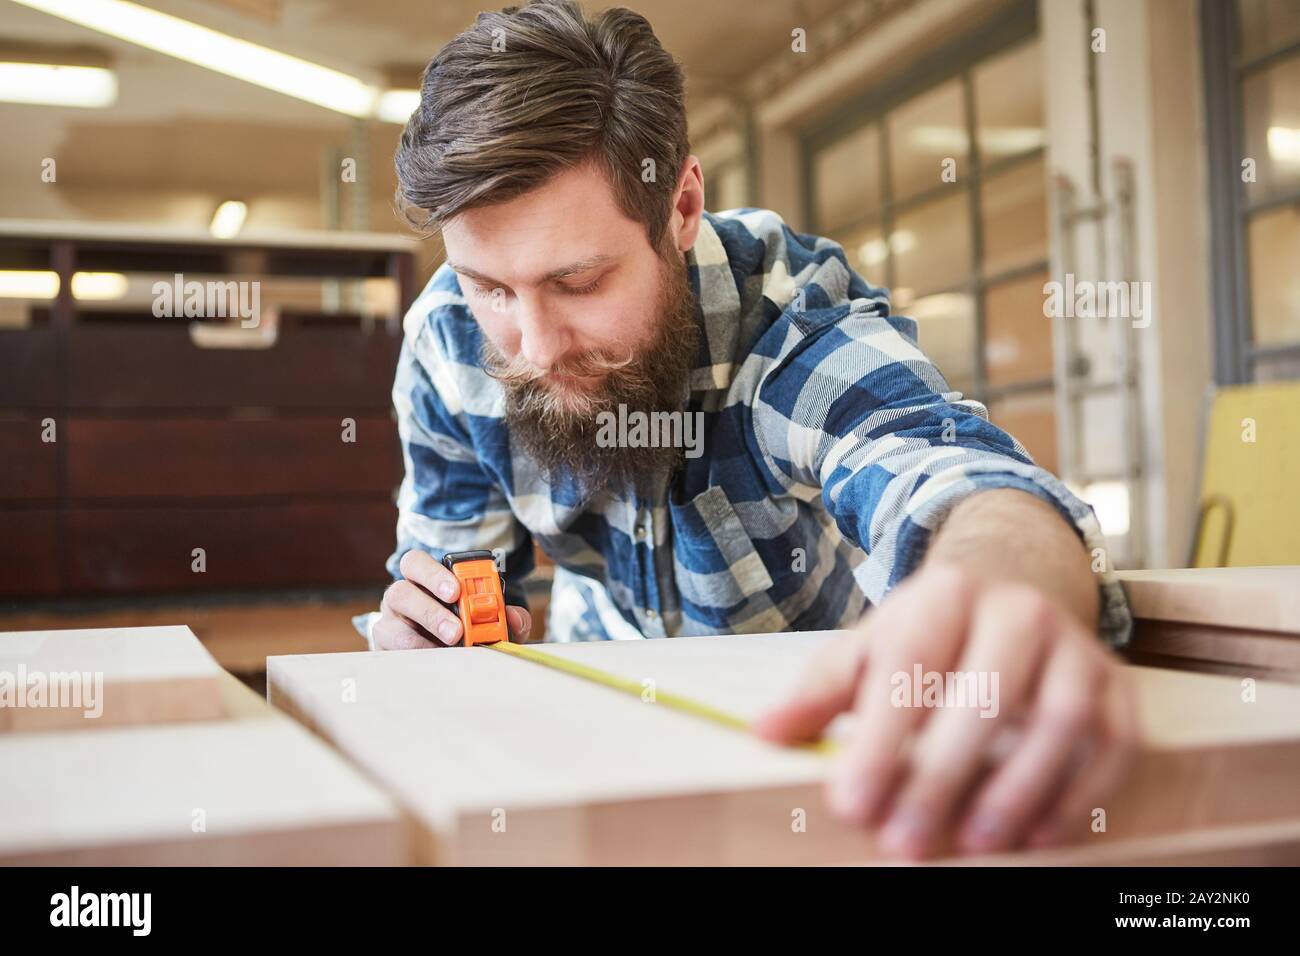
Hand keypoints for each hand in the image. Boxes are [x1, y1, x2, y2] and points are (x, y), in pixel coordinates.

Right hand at [372, 550, 530, 648]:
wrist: (439, 658)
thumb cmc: (463, 630)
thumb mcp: (488, 621)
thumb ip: (505, 617)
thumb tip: (515, 618)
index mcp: (424, 580)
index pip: (417, 563)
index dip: (434, 574)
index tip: (457, 591)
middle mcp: (403, 596)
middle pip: (400, 589)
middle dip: (428, 608)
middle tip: (455, 627)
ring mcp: (390, 622)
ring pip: (392, 625)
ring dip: (424, 636)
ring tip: (451, 644)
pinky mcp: (385, 646)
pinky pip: (392, 648)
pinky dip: (417, 654)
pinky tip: (437, 659)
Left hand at [753, 562, 1136, 858]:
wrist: (1015, 591)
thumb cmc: (930, 636)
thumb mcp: (870, 649)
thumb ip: (821, 693)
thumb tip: (765, 732)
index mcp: (946, 594)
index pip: (911, 664)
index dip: (882, 738)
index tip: (850, 802)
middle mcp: (1018, 611)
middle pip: (986, 693)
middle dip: (942, 774)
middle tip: (906, 841)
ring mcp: (1075, 646)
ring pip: (1059, 717)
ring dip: (1020, 787)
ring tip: (976, 844)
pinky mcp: (1116, 686)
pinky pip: (1113, 742)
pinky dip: (1082, 792)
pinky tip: (1040, 834)